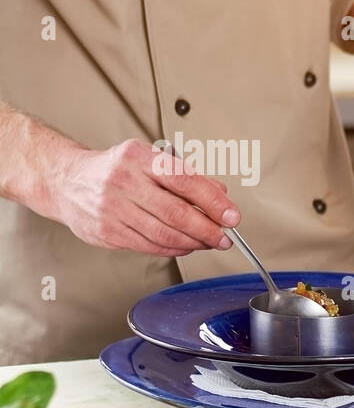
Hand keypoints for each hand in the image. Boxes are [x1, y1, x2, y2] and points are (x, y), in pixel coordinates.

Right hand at [53, 139, 239, 256]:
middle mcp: (123, 182)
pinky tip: (185, 246)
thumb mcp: (149, 160)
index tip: (232, 216)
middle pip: (176, 213)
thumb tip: (221, 195)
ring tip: (208, 242)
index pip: (184, 180)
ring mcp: (112, 209)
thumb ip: (186, 176)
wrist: (66, 181)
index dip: (213, 202)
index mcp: (139, 158)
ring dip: (194, 242)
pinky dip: (174, 249)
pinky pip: (150, 246)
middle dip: (208, 229)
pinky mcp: (106, 232)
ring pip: (165, 234)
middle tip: (224, 237)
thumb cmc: (115, 170)